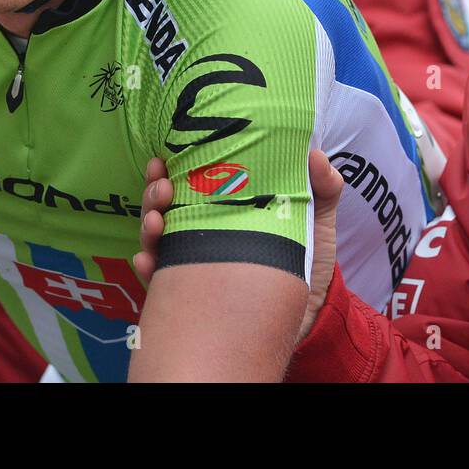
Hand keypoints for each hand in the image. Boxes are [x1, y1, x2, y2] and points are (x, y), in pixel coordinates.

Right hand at [132, 150, 344, 340]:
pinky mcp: (195, 295)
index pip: (193, 182)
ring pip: (158, 238)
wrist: (315, 314)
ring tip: (156, 221)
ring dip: (148, 224)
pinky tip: (147, 260)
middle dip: (155, 192)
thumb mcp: (317, 219)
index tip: (165, 158)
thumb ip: (322, 186)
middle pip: (167, 206)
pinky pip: (161, 280)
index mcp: (228, 208)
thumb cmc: (311, 260)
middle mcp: (207, 233)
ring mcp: (198, 262)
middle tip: (162, 187)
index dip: (174, 167)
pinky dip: (148, 267)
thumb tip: (314, 154)